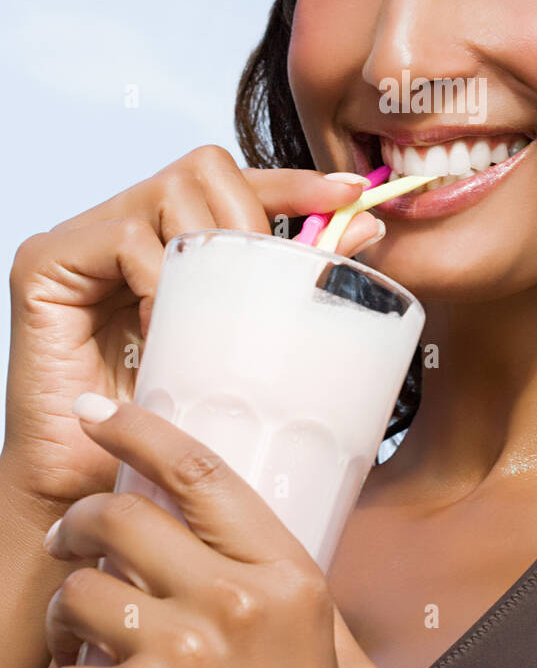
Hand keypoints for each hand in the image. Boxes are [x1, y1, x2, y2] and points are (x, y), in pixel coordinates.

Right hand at [3, 145, 382, 506]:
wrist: (90, 497)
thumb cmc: (165, 430)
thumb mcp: (240, 348)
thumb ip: (286, 287)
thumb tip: (361, 232)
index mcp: (167, 239)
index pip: (234, 182)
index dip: (292, 181)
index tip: (350, 193)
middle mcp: (121, 225)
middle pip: (204, 170)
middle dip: (253, 216)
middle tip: (271, 280)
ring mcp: (80, 239)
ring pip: (170, 191)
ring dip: (208, 252)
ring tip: (211, 319)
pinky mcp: (43, 262)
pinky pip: (125, 237)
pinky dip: (158, 278)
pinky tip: (163, 327)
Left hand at [33, 398, 385, 667]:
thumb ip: (312, 608)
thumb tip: (267, 564)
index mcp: (288, 582)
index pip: (203, 475)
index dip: (142, 430)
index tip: (102, 413)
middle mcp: (232, 605)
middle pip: (123, 519)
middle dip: (82, 522)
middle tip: (74, 537)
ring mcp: (177, 657)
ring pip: (80, 595)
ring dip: (66, 614)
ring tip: (78, 637)